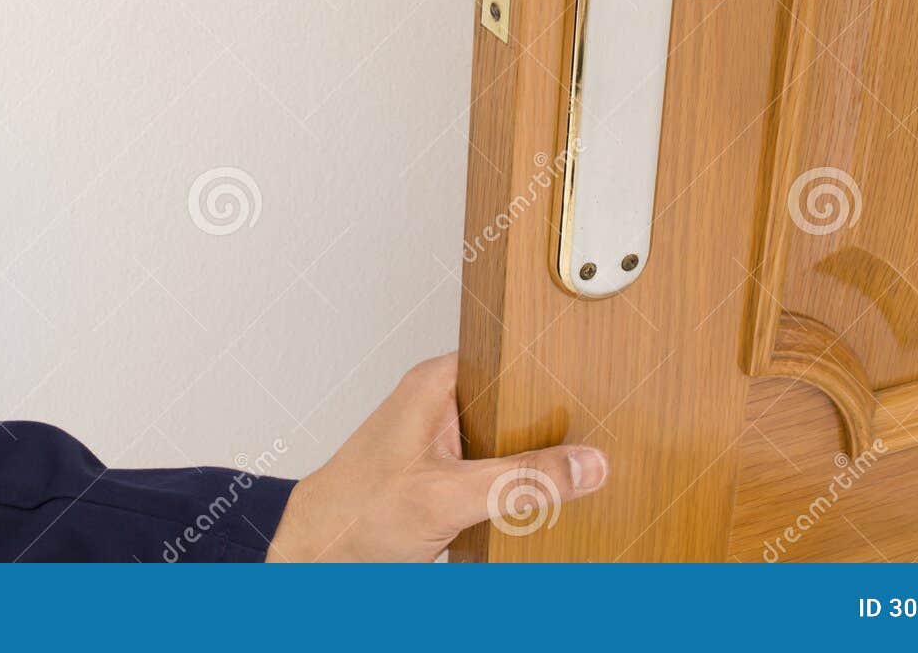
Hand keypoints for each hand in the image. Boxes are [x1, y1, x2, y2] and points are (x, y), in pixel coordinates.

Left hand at [266, 353, 607, 561]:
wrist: (318, 560)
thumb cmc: (354, 516)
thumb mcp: (447, 497)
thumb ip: (519, 482)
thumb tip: (586, 466)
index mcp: (437, 383)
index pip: (512, 357)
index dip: (554, 372)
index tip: (599, 388)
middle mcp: (442, 404)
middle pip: (519, 402)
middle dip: (552, 426)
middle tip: (596, 440)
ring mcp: (446, 441)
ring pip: (512, 440)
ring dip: (535, 461)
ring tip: (575, 471)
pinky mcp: (448, 475)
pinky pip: (498, 470)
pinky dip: (517, 486)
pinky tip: (541, 500)